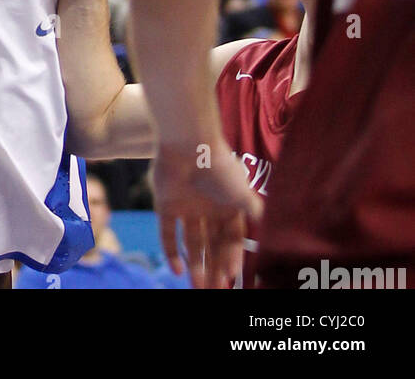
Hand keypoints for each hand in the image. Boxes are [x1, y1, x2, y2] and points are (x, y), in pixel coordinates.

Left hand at [152, 140, 260, 288]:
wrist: (188, 144)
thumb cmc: (219, 168)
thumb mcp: (243, 193)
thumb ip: (255, 212)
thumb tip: (271, 230)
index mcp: (228, 205)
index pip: (231, 239)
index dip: (232, 258)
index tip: (232, 277)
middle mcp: (208, 208)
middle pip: (212, 245)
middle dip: (214, 268)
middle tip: (215, 291)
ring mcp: (187, 206)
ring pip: (192, 243)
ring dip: (196, 265)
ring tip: (199, 287)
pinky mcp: (166, 204)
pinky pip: (168, 232)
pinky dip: (172, 251)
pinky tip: (178, 271)